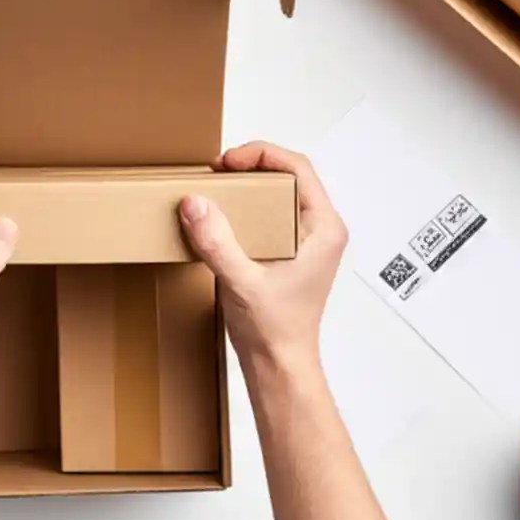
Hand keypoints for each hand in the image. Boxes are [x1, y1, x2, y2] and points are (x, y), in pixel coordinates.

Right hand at [178, 142, 347, 368]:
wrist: (280, 365)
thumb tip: (195, 203)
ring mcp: (306, 241)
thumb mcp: (242, 283)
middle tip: (216, 173)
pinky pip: (269, 214)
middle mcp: (320, 230)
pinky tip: (220, 216)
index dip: (261, 154)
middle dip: (250, 166)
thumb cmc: (276, 331)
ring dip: (246, 186)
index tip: (227, 162)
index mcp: (324, 229)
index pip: (298, 168)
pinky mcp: (288, 251)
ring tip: (215, 189)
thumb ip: (218, 243)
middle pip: (288, 175)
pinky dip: (245, 207)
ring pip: (277, 194)